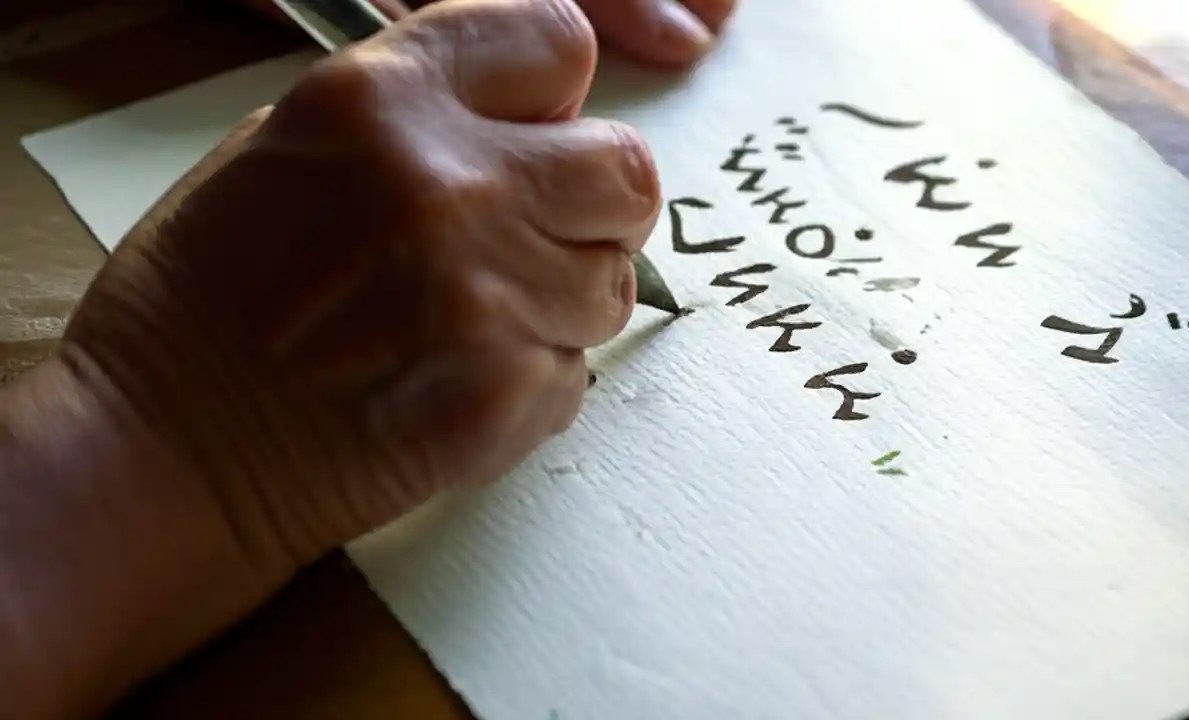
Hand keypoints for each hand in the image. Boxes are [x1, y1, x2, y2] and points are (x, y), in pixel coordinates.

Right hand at [66, 0, 658, 567]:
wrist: (164, 449)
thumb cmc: (206, 301)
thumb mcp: (289, 146)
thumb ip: (425, 114)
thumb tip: (538, 120)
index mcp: (385, 100)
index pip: (561, 43)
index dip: (554, 95)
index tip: (535, 131)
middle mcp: (449, 187)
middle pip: (625, 170)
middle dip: (594, 203)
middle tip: (537, 233)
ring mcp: (486, 297)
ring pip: (614, 283)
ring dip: (565, 301)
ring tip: (474, 321)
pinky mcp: (505, 397)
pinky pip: (577, 372)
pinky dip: (532, 380)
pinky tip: (453, 380)